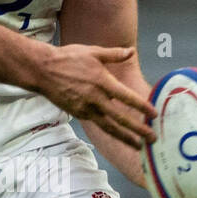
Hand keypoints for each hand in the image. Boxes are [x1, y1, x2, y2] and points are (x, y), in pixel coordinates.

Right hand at [36, 43, 156, 147]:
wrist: (42, 70)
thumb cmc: (67, 58)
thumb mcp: (92, 52)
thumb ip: (114, 54)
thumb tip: (131, 51)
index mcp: (102, 82)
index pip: (127, 98)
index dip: (142, 107)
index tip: (154, 114)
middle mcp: (95, 98)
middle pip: (120, 118)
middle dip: (138, 130)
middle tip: (152, 138)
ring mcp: (86, 108)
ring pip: (109, 127)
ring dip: (125, 137)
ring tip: (138, 146)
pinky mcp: (78, 113)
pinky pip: (98, 125)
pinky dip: (110, 132)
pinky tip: (119, 136)